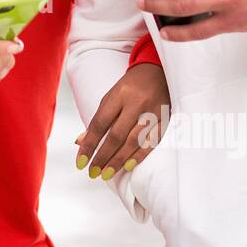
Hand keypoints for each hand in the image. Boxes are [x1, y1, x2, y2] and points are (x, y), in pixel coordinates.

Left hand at [76, 63, 169, 179]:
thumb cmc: (129, 88)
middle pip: (116, 135)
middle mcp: (136, 103)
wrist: (158, 72)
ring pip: (134, 141)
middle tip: (92, 173)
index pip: (100, 124)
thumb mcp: (110, 98)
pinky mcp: (166, 120)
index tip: (80, 162)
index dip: (89, 144)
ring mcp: (153, 112)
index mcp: (119, 95)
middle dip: (103, 157)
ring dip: (118, 160)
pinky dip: (139, 155)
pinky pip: (152, 142)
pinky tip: (127, 167)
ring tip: (106, 174)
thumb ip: (98, 121)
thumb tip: (80, 143)